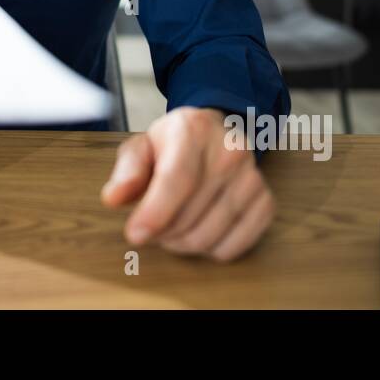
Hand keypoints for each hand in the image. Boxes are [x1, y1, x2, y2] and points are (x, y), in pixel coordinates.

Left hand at [100, 106, 274, 261]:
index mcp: (193, 130)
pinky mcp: (265, 201)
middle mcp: (230, 151)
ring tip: (172, 227)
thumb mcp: (142, 146)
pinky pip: (235, 247)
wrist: (215, 133)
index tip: (135, 235)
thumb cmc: (173, 144)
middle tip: (151, 226)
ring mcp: (252, 177)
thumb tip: (113, 198)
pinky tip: (199, 230)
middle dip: (162, 232)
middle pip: (190, 215)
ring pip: (210, 236)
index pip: (177, 179)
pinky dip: (211, 250)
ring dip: (182, 244)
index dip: (155, 212)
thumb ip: (127, 171)